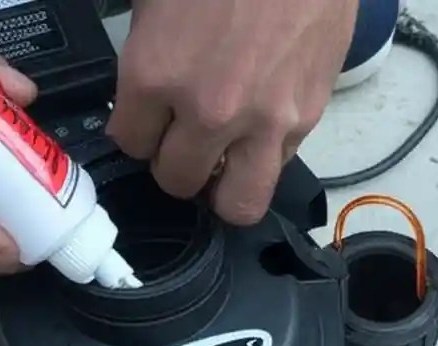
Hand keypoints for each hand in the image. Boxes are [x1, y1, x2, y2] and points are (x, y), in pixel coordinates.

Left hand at [107, 0, 357, 224]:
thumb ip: (147, 49)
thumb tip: (143, 87)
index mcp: (158, 73)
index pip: (130, 142)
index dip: (136, 129)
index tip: (145, 118)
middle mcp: (210, 110)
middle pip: (176, 181)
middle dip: (174, 161)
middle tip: (181, 135)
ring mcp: (264, 120)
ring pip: (236, 203)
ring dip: (222, 185)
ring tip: (222, 156)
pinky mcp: (307, 117)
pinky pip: (277, 167)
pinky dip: (264, 157)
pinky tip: (259, 122)